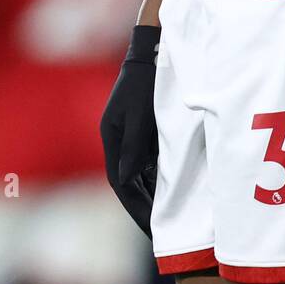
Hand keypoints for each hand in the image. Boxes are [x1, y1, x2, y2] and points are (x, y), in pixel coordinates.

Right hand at [100, 26, 159, 236]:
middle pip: (129, 182)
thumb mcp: (139, 115)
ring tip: (166, 218)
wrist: (152, 51)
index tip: (148, 227)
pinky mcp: (144, 130)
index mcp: (112, 138)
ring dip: (151, 194)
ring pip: (140, 173)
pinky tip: (172, 190)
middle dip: (142, 206)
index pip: (120, 182)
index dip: (134, 206)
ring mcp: (131, 136)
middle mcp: (118, 140)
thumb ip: (133, 146)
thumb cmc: (144, 82)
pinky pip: (150, 160)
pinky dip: (158, 177)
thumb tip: (126, 179)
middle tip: (158, 232)